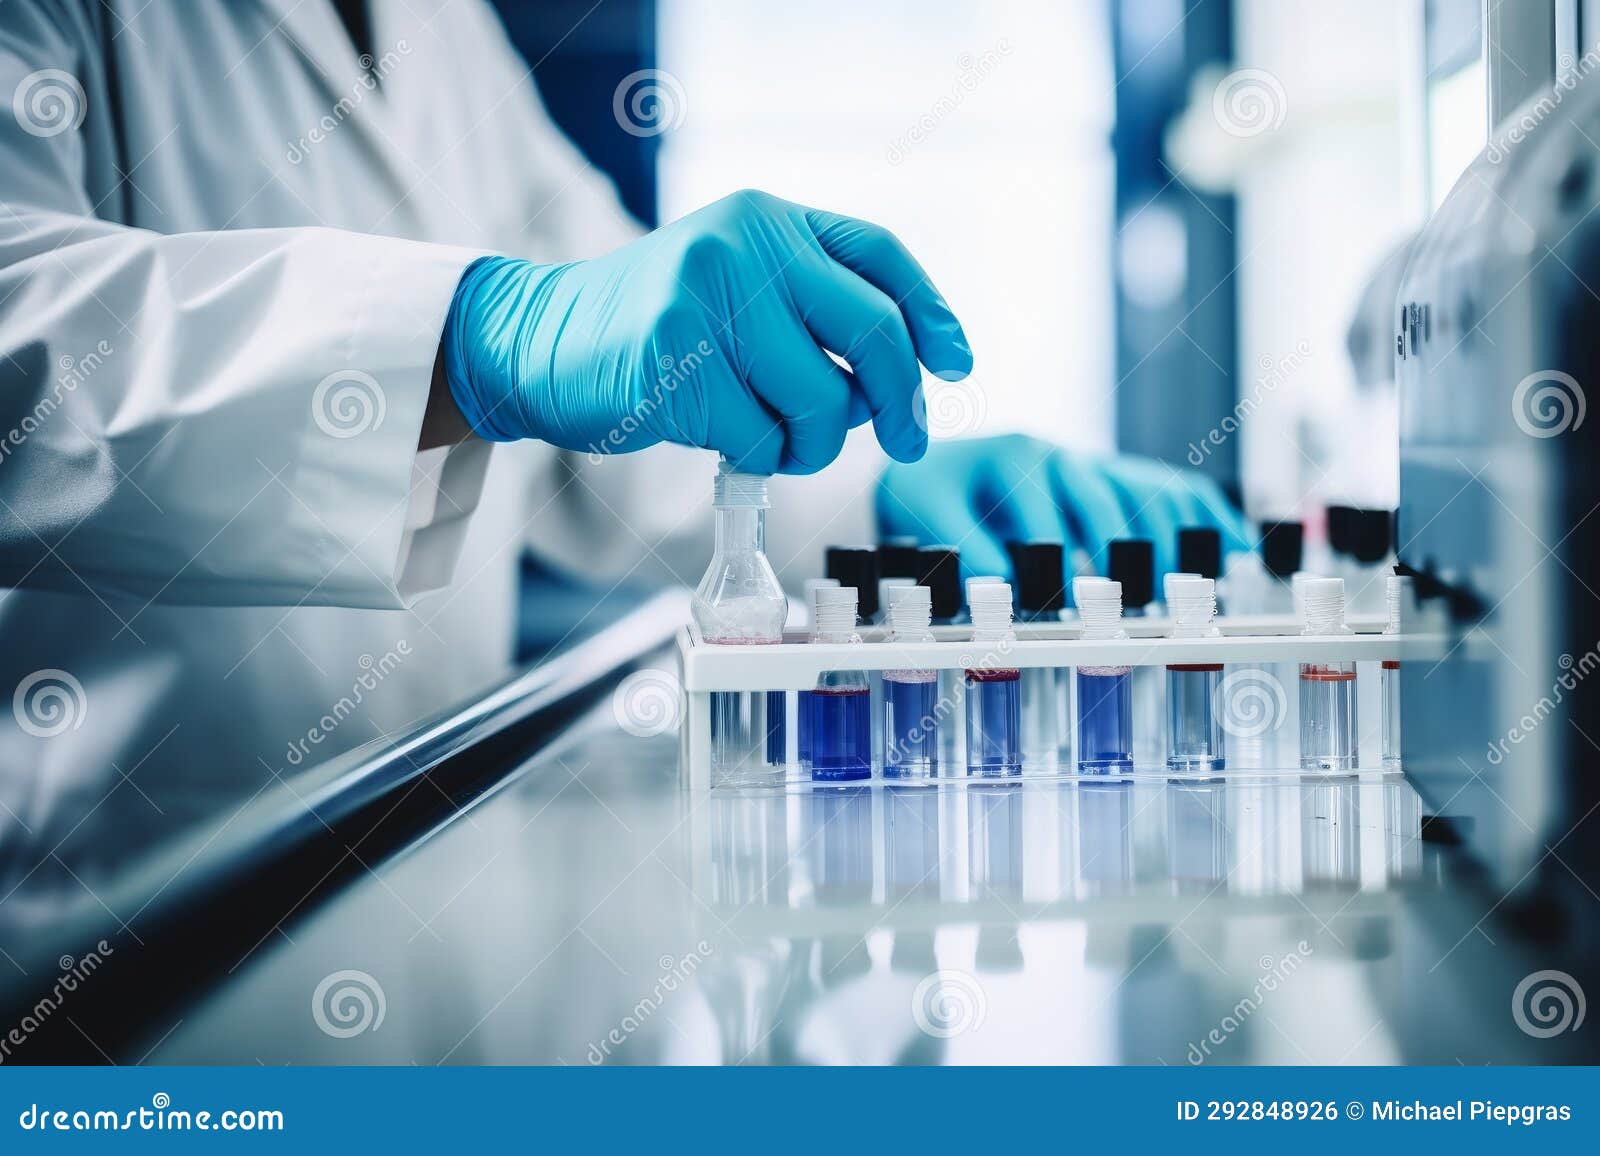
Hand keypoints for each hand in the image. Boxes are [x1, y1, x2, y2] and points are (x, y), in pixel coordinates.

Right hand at [440, 190, 971, 474]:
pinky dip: (758, 458)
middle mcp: (745, 245)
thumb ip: (808, 310)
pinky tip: (725, 441)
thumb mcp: (733, 288)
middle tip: (905, 440)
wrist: (539, 341)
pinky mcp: (674, 359)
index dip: (931, 313)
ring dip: (814, 444)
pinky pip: (762, 437)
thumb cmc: (650, 330)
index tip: (956, 364)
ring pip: (822, 400)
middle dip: (901, 400)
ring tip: (777, 440)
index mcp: (768, 219)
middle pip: (873, 331)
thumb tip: (902, 380)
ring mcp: (708, 298)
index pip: (879, 255)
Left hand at [876, 434, 1249, 578]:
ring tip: (1189, 588)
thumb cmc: (926, 491)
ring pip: (1148, 494)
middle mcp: (1061, 458)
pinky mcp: (1114, 478)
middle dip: (1123, 554)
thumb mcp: (921, 514)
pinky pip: (1169, 489)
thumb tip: (998, 590)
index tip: (1069, 606)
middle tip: (1141, 603)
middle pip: (1106, 504)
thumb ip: (957, 548)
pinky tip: (1238, 548)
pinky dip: (1205, 517)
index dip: (1055, 567)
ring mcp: (1094, 465)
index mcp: (1013, 459)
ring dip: (1169, 541)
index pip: (1043, 519)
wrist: (932, 461)